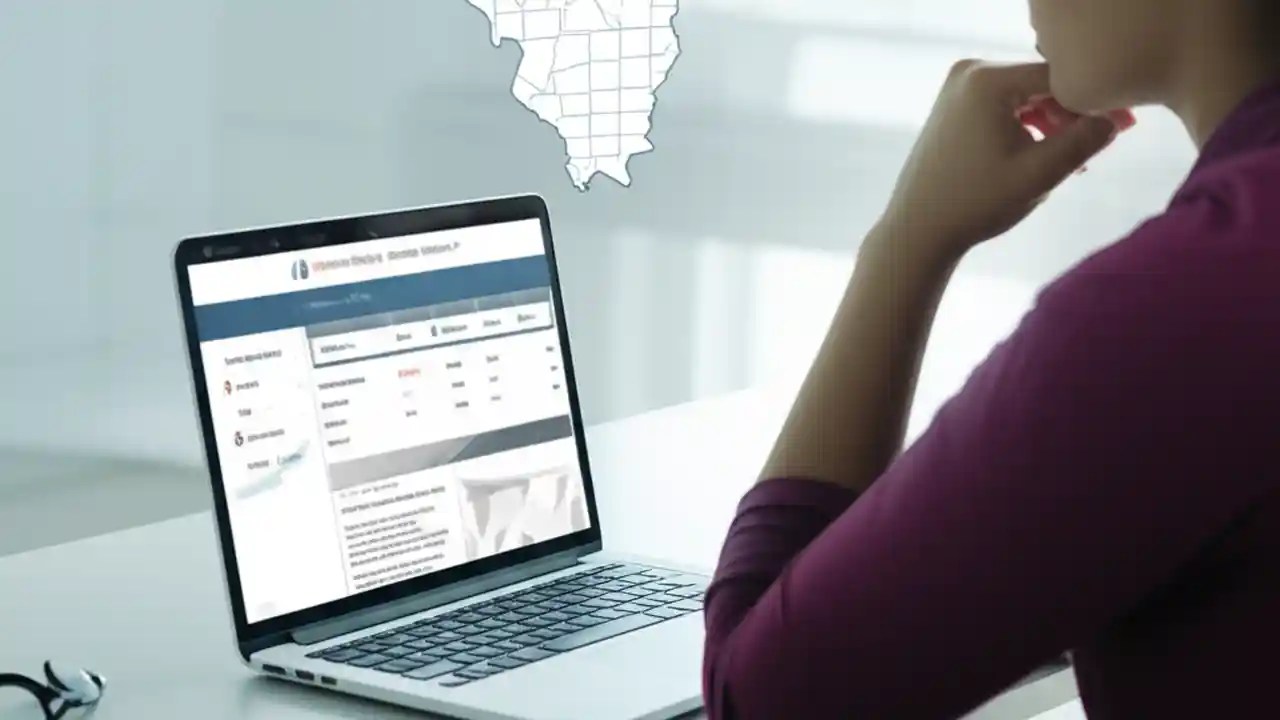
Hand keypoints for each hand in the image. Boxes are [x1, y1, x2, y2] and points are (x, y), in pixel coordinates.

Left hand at [880, 60, 1134, 254]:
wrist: (917, 230)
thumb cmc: (974, 203)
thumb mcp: (1039, 174)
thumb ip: (1083, 142)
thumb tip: (1117, 120)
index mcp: (988, 79)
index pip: (1060, 77)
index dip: (1094, 102)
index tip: (1124, 127)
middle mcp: (969, 72)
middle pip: (1041, 84)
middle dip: (1072, 116)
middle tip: (1100, 146)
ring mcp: (958, 89)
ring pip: (1025, 98)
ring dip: (1051, 125)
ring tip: (1072, 161)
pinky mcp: (953, 108)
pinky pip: (1004, 108)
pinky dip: (1026, 129)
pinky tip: (1043, 157)